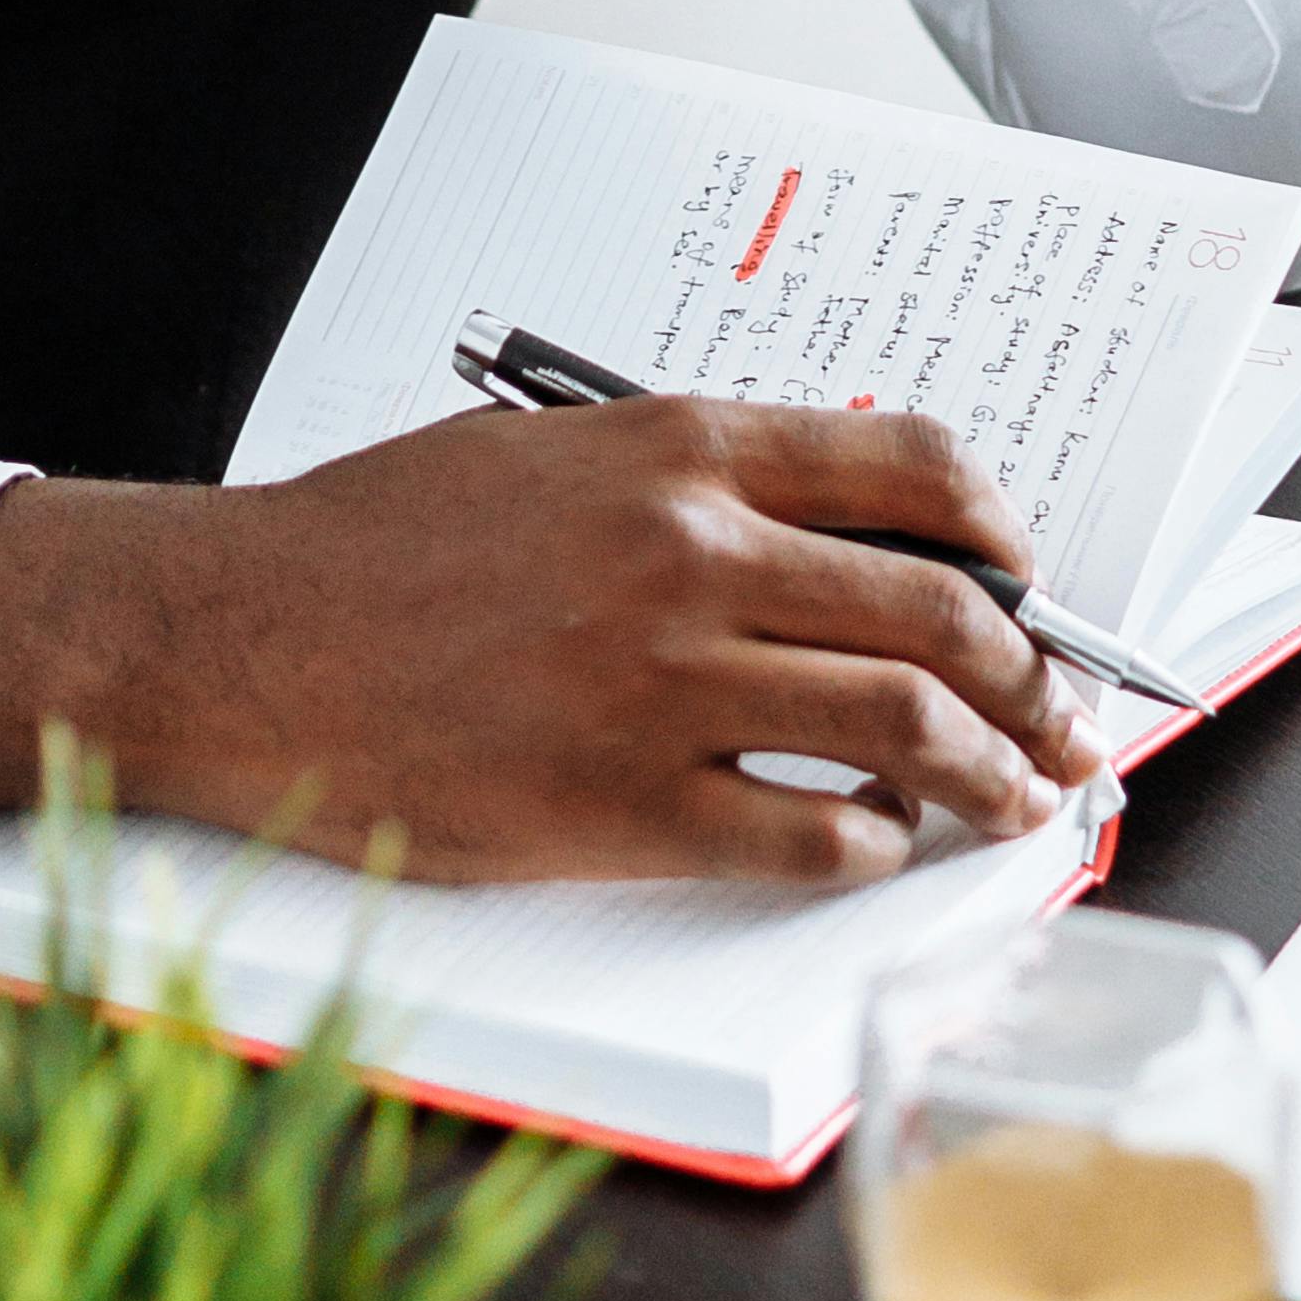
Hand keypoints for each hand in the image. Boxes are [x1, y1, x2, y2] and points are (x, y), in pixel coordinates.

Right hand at [0, 396, 1105, 885]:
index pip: (912, 472)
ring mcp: (662, 683)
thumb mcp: (539, 454)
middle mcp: (691, 552)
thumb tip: (819, 522)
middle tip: (1066, 719)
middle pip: (942, 608)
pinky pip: (809, 837)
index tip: (1033, 581)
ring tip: (1020, 801)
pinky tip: (882, 850)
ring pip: (904, 726)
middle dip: (1037, 675)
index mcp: (675, 449)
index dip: (1005, 534)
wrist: (235, 638)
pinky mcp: (621, 805)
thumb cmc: (368, 547)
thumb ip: (681, 474)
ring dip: (994, 773)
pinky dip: (875, 850)